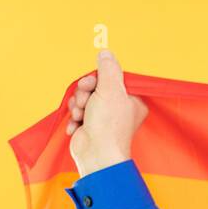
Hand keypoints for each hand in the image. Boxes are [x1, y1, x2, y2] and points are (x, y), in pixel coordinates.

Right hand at [66, 50, 148, 177]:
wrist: (96, 155)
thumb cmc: (108, 126)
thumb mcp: (110, 90)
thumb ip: (108, 69)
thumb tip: (106, 53)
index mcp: (132, 101)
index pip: (111, 78)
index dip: (97, 79)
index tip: (91, 83)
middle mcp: (120, 109)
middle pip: (95, 87)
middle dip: (84, 93)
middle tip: (85, 101)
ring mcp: (105, 119)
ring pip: (84, 99)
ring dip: (78, 105)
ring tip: (81, 115)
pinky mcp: (91, 127)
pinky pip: (78, 113)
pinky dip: (75, 118)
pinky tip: (77, 126)